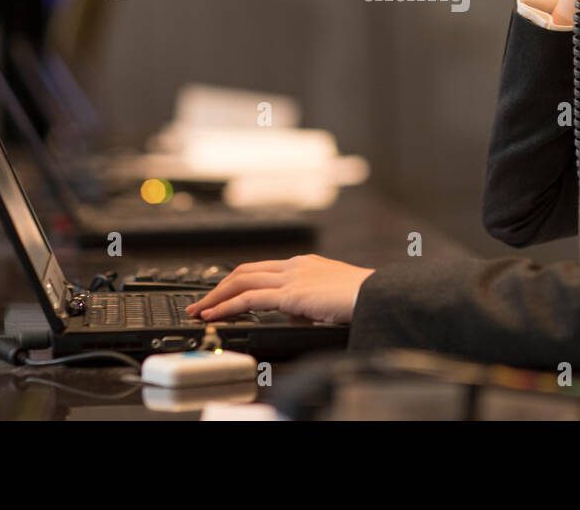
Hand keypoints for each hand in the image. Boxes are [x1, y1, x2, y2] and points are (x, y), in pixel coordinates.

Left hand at [185, 254, 375, 324]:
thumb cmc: (363, 298)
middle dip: (219, 287)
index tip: (223, 295)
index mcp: (305, 264)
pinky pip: (249, 299)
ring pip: (241, 282)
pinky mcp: (292, 293)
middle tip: (202, 303)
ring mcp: (292, 276)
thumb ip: (308, 303)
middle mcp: (295, 265)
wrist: (379, 295)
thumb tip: (292, 314)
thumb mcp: (329, 298)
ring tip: (200, 311)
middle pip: (245, 271)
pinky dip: (227, 307)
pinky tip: (215, 316)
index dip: (237, 282)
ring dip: (216, 297)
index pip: (261, 269)